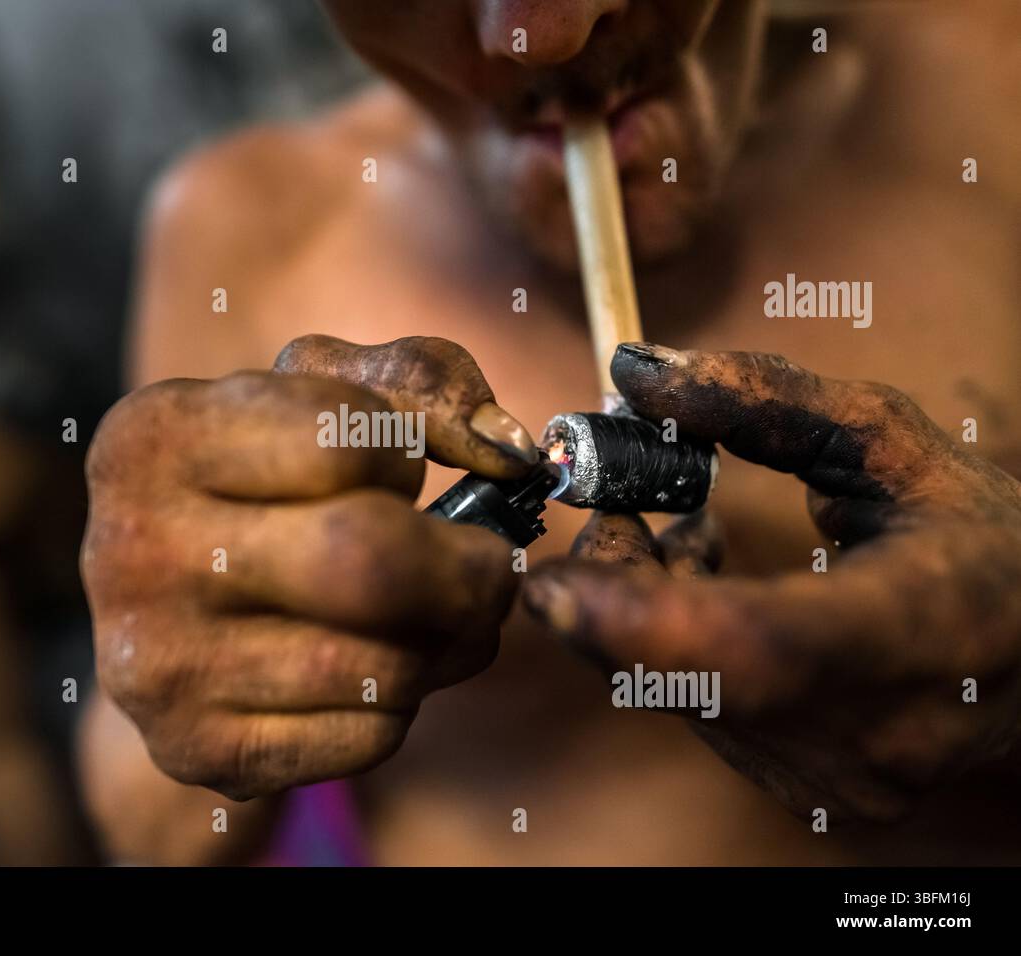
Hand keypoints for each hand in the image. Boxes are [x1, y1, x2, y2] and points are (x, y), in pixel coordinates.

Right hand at [82, 335, 535, 799]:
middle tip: (491, 566)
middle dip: (472, 570)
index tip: (404, 471)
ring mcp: (161, 663)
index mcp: (157, 435)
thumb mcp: (315, 391)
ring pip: (390, 665)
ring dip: (451, 641)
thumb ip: (418, 380)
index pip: (347, 439)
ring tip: (438, 615)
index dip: (408, 455)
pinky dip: (404, 704)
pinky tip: (376, 667)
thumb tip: (506, 448)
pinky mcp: (199, 749)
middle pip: (371, 562)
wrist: (165, 609)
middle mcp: (137, 550)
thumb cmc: (259, 480)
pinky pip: (371, 737)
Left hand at [523, 343, 1020, 821]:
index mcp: (925, 627)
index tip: (546, 586)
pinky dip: (670, 645)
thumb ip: (765, 399)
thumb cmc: (969, 530)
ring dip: (641, 610)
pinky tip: (706, 585)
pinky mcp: (810, 791)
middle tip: (609, 507)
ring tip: (688, 532)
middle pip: (691, 675)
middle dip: (614, 586)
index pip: (763, 649)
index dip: (642, 623)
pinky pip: (694, 712)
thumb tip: (635, 372)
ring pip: (677, 696)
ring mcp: (844, 778)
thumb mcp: (889, 439)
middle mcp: (882, 730)